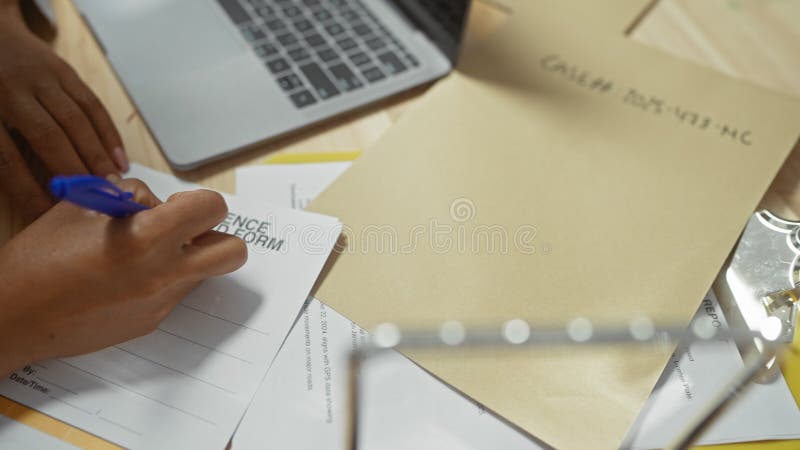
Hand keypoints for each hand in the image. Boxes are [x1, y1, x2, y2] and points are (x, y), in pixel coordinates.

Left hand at [0, 8, 127, 221]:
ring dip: (97, 156)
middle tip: (95, 202)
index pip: (8, 159)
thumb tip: (28, 190)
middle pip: (49, 138)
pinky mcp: (65, 72)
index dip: (30, 191)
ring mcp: (42, 78)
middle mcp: (14, 91)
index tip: (49, 216)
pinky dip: (108, 134)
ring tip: (112, 185)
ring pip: (76, 122)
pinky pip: (92, 105)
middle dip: (75, 173)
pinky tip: (119, 158)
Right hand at [0, 178, 246, 375]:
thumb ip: (129, 196)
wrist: (14, 318)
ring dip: (187, 258)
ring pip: (203, 273)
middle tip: (185, 231)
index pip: (212, 208)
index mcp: (146, 237)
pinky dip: (162, 280)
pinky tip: (123, 278)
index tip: (179, 204)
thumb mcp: (82, 205)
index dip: (201, 201)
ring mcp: (160, 303)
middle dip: (217, 235)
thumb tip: (155, 201)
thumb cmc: (39, 258)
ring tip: (143, 253)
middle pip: (232, 252)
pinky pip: (175, 294)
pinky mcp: (150, 322)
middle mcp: (163, 274)